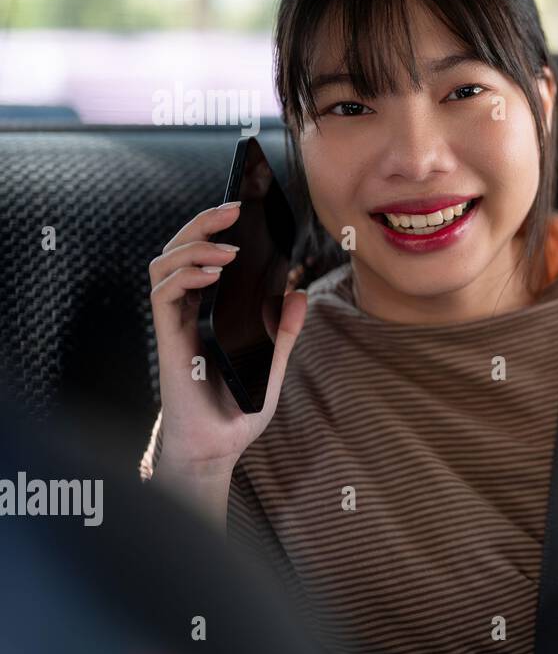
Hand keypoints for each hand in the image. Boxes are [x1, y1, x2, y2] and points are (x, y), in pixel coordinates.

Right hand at [147, 202, 309, 480]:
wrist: (219, 445)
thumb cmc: (239, 406)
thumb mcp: (272, 363)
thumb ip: (283, 330)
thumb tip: (297, 293)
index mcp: (211, 308)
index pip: (204, 254)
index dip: (215, 227)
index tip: (242, 208)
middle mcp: (189, 309)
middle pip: (181, 248)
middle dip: (204, 222)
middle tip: (233, 208)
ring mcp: (177, 322)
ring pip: (165, 262)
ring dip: (195, 244)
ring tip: (229, 247)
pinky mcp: (169, 338)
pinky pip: (164, 294)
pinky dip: (185, 274)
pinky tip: (211, 271)